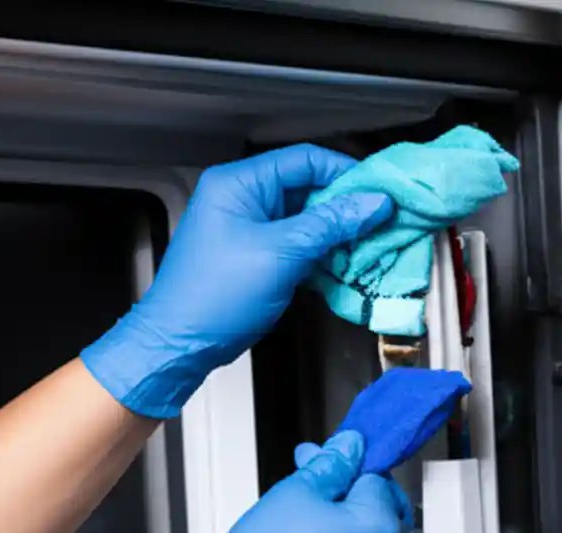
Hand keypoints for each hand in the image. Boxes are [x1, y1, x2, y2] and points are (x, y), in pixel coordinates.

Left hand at [81, 144, 392, 417]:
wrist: (180, 344)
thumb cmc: (214, 296)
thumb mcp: (281, 253)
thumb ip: (331, 224)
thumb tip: (373, 202)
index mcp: (239, 184)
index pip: (304, 159)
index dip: (345, 172)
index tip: (379, 191)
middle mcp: (244, 199)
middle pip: (309, 189)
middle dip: (346, 207)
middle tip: (381, 222)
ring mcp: (251, 228)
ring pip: (309, 219)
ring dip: (339, 234)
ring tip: (369, 247)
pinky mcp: (260, 255)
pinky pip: (300, 244)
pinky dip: (324, 254)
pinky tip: (346, 267)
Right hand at [152, 431, 411, 532]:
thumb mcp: (296, 493)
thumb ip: (332, 464)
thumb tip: (351, 446)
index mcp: (382, 527)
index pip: (377, 478)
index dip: (347, 465)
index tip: (324, 462)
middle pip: (383, 510)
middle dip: (351, 493)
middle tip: (315, 485)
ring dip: (349, 526)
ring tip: (307, 521)